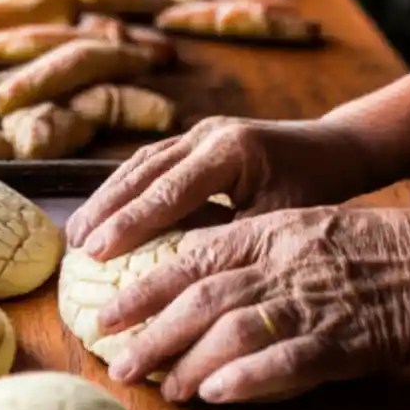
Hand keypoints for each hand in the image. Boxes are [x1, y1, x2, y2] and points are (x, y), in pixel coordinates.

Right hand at [66, 117, 376, 259]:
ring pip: (141, 163)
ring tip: (78, 233)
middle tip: (74, 245)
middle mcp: (208, 134)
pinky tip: (105, 211)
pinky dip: (125, 187)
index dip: (130, 224)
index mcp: (231, 152)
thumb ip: (232, 240)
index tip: (96, 252)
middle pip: (144, 172)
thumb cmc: (316, 190)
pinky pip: (151, 161)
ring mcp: (200, 131)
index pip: (169, 192)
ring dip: (108, 197)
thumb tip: (182, 278)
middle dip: (106, 209)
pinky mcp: (196, 137)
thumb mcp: (279, 220)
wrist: (336, 148)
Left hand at [99, 207, 409, 403]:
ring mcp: (309, 302)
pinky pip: (284, 361)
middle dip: (151, 332)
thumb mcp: (306, 225)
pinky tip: (216, 395)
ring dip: (188, 363)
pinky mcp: (340, 340)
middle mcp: (281, 263)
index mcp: (271, 231)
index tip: (109, 311)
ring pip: (231, 331)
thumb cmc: (375, 244)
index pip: (192, 257)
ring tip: (162, 388)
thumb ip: (253, 247)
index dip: (146, 287)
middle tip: (118, 362)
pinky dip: (246, 378)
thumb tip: (195, 271)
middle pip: (199, 298)